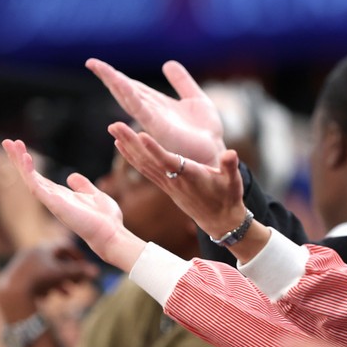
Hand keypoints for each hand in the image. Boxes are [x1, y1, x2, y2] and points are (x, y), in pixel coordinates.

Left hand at [0, 241, 99, 323]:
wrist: (12, 292)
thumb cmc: (40, 280)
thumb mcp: (62, 275)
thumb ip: (79, 272)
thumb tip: (98, 271)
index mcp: (44, 248)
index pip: (65, 247)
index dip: (78, 256)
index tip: (86, 265)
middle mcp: (33, 253)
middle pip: (57, 261)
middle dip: (70, 273)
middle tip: (80, 283)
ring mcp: (24, 265)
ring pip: (48, 272)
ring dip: (60, 282)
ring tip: (68, 294)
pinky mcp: (17, 276)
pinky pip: (37, 279)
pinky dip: (47, 286)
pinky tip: (50, 296)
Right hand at [1, 139, 145, 271]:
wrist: (111, 234)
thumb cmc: (105, 219)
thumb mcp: (95, 195)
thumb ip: (82, 186)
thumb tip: (71, 176)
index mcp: (61, 195)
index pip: (39, 177)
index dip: (28, 163)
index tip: (20, 146)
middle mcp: (53, 198)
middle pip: (29, 176)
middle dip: (17, 159)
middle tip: (7, 142)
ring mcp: (52, 201)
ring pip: (29, 179)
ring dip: (19, 162)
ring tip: (10, 144)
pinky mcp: (54, 204)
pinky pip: (36, 186)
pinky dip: (29, 172)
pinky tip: (25, 158)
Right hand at [88, 59, 225, 166]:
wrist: (215, 152)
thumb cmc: (206, 132)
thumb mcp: (196, 99)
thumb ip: (182, 82)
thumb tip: (167, 63)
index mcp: (157, 105)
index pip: (133, 87)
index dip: (118, 76)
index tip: (100, 64)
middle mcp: (151, 113)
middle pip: (125, 91)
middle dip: (109, 77)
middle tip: (92, 63)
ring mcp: (152, 120)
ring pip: (128, 97)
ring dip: (113, 82)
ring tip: (97, 68)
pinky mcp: (158, 128)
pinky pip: (140, 109)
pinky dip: (128, 95)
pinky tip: (119, 82)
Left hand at [107, 122, 247, 240]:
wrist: (220, 221)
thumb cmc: (228, 198)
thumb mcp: (233, 181)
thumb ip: (230, 166)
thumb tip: (231, 153)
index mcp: (190, 176)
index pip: (169, 161)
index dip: (155, 150)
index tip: (141, 135)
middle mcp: (174, 181)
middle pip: (148, 160)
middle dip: (130, 142)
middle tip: (113, 126)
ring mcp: (167, 184)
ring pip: (142, 164)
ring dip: (127, 146)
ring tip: (113, 130)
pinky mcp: (165, 186)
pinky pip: (144, 169)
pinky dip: (132, 157)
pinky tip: (121, 146)